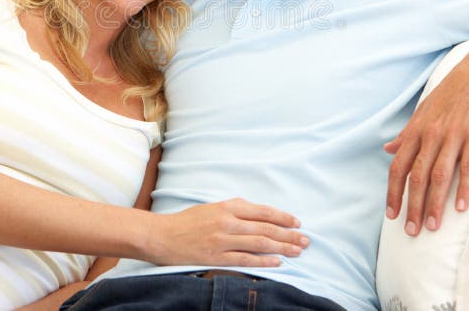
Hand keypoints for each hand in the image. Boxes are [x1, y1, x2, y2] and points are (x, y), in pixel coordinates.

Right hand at [147, 198, 308, 267]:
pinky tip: (277, 262)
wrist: (162, 235)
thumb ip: (234, 209)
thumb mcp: (212, 207)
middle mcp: (227, 221)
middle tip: (305, 239)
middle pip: (265, 228)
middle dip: (289, 234)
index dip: (282, 217)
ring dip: (282, 248)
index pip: (262, 211)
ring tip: (297, 251)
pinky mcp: (216, 257)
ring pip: (259, 243)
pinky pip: (245, 259)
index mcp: (227, 207)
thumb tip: (257, 214)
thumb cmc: (187, 221)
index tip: (297, 222)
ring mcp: (222, 240)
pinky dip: (264, 260)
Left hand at [384, 39, 468, 235]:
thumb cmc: (454, 90)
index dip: (393, 192)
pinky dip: (463, 188)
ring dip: (434, 204)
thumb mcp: (424, 110)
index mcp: (416, 129)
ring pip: (438, 175)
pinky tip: (461, 208)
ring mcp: (453, 134)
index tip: (391, 215)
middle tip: (411, 232)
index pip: (398, 167)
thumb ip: (407, 132)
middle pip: (416, 176)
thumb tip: (386, 148)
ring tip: (433, 227)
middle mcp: (430, 133)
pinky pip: (467, 166)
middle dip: (412, 206)